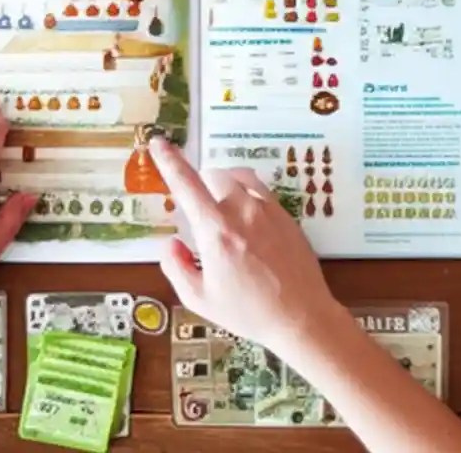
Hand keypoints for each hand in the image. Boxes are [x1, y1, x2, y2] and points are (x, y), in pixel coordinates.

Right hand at [151, 138, 342, 351]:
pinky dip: (247, 195)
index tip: (158, 143)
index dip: (168, 160)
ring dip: (225, 187)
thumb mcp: (200, 299)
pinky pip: (260, 190)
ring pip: (238, 177)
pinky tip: (248, 222)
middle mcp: (242, 212)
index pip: (186, 184)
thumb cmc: (249, 312)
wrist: (301, 317)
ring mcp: (268, 210)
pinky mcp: (286, 215)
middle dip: (201, 186)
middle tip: (201, 214)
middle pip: (213, 175)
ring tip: (224, 213)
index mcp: (216, 231)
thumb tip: (170, 243)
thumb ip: (176, 267)